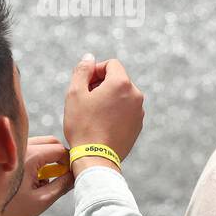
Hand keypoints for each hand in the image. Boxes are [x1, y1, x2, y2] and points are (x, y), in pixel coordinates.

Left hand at [0, 136, 74, 215]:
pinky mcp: (5, 156)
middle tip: (62, 177)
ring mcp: (11, 151)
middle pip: (51, 142)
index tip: (73, 176)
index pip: (60, 150)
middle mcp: (19, 148)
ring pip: (39, 145)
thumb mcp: (41, 201)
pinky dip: (36, 161)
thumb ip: (62, 185)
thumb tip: (76, 175)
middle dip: (61, 158)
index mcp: (29, 157)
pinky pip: (28, 151)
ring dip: (48, 159)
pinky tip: (31, 180)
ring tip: (44, 181)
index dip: (70, 162)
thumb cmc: (8, 211)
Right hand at [62, 54, 144, 170]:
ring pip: (122, 95)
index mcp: (122, 84)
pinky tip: (101, 123)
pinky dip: (115, 111)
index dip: (95, 70)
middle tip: (85, 98)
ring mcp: (139, 111)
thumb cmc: (83, 125)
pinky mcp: (138, 124)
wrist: (96, 157)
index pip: (111, 64)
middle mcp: (136, 95)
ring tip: (92, 112)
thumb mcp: (75, 93)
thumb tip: (89, 57)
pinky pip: (126, 110)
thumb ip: (82, 71)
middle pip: (118, 79)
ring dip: (108, 97)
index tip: (84, 83)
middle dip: (101, 84)